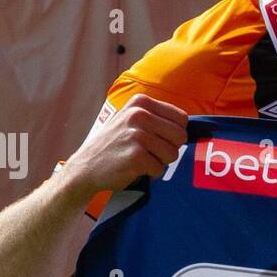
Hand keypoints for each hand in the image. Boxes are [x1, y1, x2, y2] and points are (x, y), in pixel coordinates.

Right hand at [64, 94, 188, 200]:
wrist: (86, 166)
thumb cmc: (114, 144)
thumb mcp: (131, 119)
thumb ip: (157, 117)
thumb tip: (191, 126)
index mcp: (141, 102)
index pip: (181, 118)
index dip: (174, 133)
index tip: (159, 139)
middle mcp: (139, 115)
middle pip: (180, 136)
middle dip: (169, 149)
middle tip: (150, 152)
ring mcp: (137, 135)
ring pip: (172, 154)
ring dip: (159, 162)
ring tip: (140, 158)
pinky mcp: (136, 156)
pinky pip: (159, 169)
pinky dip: (150, 173)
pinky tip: (133, 168)